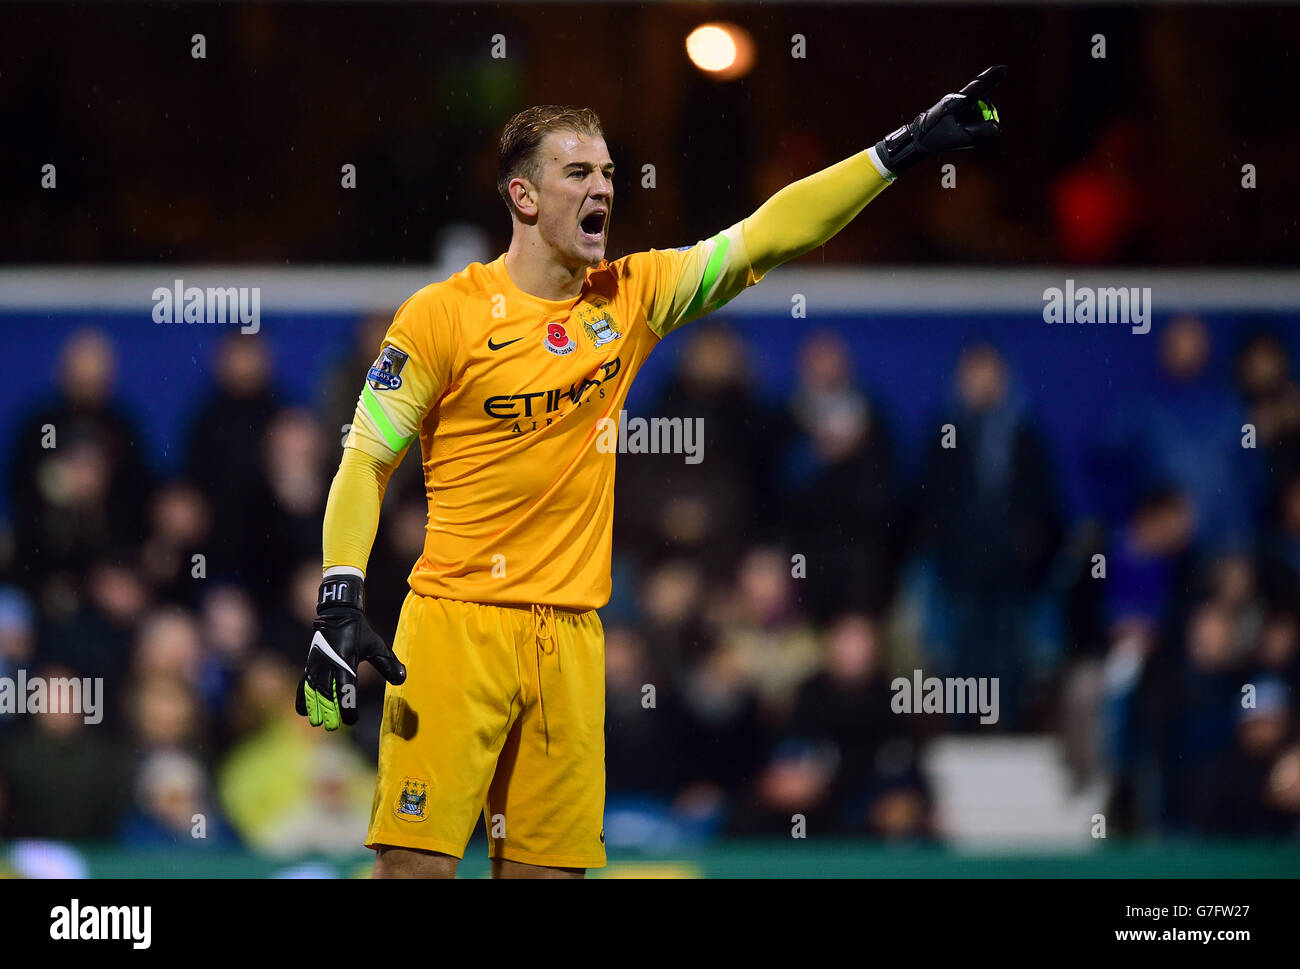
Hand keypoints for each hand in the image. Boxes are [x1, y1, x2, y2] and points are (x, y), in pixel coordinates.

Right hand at [295, 574, 406, 729]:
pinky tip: (303, 712)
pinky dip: (302, 698)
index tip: (351, 719)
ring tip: (317, 723)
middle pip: (327, 692)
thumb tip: (402, 679)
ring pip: (313, 690)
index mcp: (346, 660)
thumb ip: (388, 663)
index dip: (348, 704)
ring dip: (315, 707)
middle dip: (329, 711)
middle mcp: (329, 664)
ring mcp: (317, 664)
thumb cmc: (359, 632)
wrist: (337, 614)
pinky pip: (303, 684)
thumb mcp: (376, 645)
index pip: (346, 687)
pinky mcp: (310, 664)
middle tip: (333, 727)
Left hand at [873, 65, 1005, 177]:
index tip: (1003, 69)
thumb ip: (979, 133)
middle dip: (980, 120)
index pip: (977, 88)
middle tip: (964, 131)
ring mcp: (959, 102)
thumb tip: (997, 127)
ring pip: (978, 113)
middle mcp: (958, 98)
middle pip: (982, 107)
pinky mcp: (959, 108)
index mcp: (956, 101)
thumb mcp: (956, 138)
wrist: (917, 139)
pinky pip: (973, 118)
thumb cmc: (933, 137)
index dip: (991, 79)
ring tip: (956, 132)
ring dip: (973, 125)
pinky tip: (958, 131)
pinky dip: (970, 126)